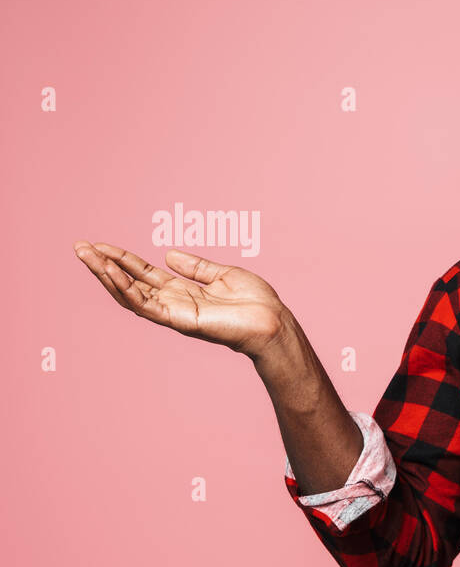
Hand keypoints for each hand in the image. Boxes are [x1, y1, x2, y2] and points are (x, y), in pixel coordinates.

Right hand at [73, 241, 287, 359]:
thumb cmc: (256, 302)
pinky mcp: (179, 321)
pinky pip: (145, 305)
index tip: (100, 245)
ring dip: (106, 275)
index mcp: (184, 291)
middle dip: (104, 266)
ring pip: (130, 294)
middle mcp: (174, 303)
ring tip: (86, 255)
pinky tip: (109, 273)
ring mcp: (174, 313)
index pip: (144, 274)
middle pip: (130, 283)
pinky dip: (126, 289)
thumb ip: (195, 266)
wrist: (272, 321)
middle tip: (80, 247)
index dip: (122, 259)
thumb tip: (168, 254)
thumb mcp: (222, 274)